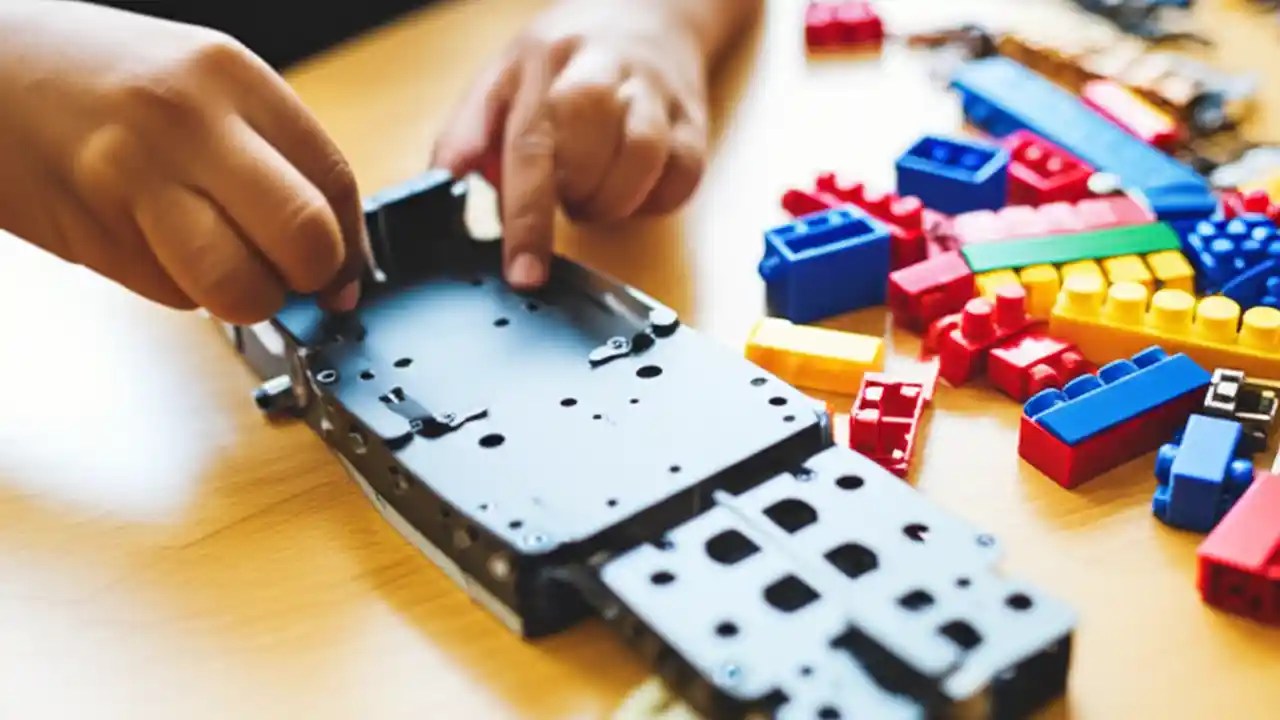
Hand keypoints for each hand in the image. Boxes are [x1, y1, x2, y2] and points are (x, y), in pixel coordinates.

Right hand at [0, 3, 367, 323]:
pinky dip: (183, 290)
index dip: (352, 246)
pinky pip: (175, 296)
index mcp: (230, 76)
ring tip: (228, 271)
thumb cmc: (95, 76)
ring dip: (249, 301)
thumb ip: (269, 151)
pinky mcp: (95, 236)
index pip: (334, 180)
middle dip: (314, 279)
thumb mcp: (199, 80)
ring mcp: (137, 182)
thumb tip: (334, 246)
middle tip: (297, 280)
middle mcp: (189, 125)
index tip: (346, 275)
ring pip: (241, 286)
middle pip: (304, 238)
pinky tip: (154, 244)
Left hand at [431, 0, 710, 289]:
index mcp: (542, 63)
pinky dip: (656, 200)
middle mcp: (601, 69)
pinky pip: (683, 173)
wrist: (649, 12)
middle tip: (565, 201)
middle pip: (590, 146)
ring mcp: (654, 90)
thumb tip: (438, 182)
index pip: (529, 146)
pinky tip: (635, 191)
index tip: (522, 272)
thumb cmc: (566, 59)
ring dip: (614, 201)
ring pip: (643, 157)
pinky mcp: (693, 117)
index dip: (525, 218)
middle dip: (573, 197)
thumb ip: (467, 131)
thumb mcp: (503, 79)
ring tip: (595, 198)